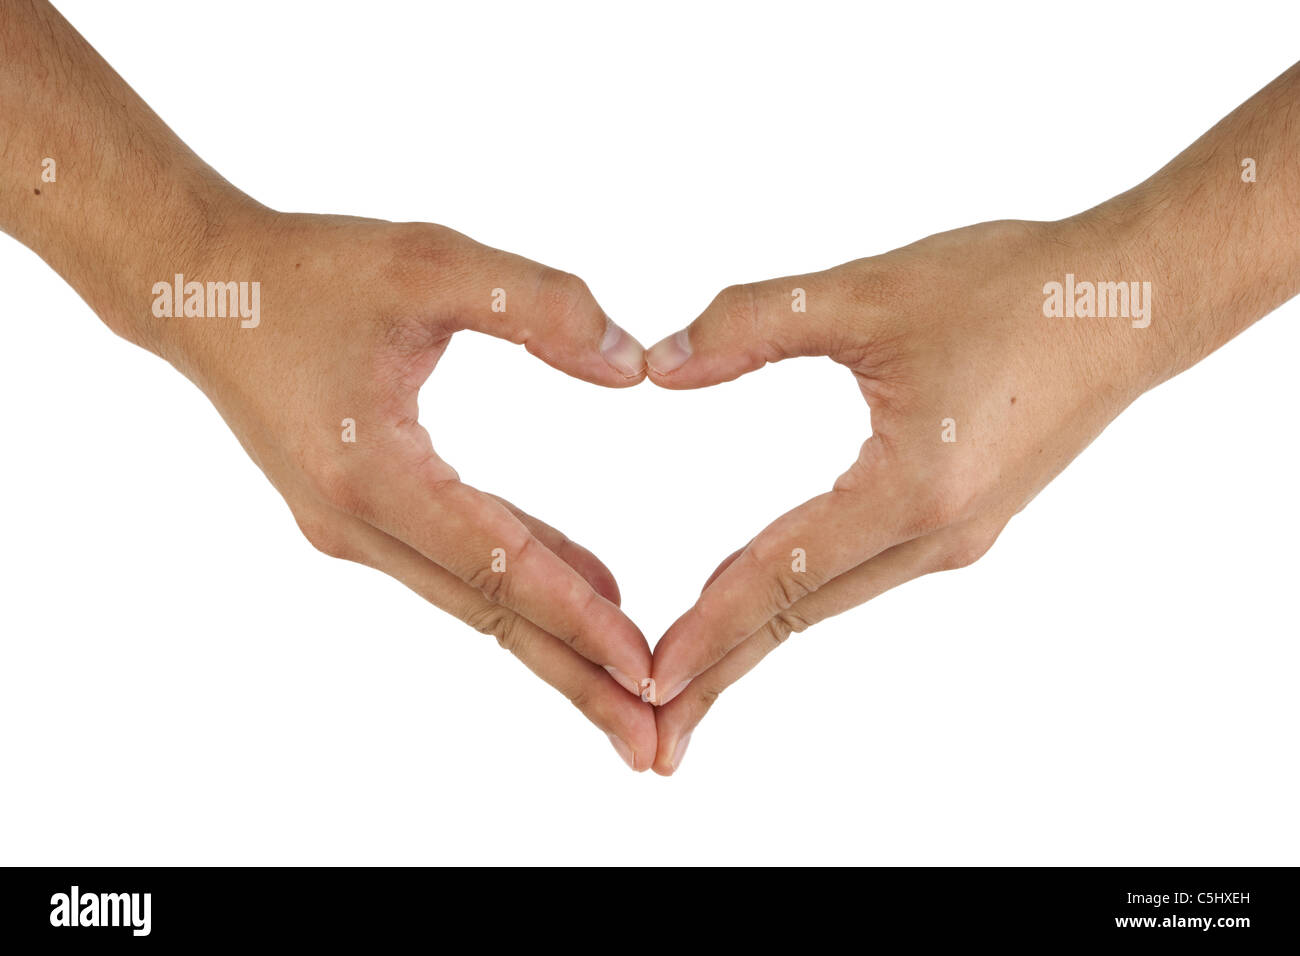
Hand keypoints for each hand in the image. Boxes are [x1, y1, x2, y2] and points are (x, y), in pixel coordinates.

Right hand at [159, 209, 657, 768]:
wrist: (202, 290)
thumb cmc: (309, 269)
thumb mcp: (428, 262)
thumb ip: (536, 305)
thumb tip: (631, 365)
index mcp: (372, 478)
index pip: (498, 567)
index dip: (576, 618)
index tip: (644, 670)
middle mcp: (359, 525)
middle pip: (490, 615)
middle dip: (574, 679)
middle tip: (648, 742)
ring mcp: (355, 528)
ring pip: (475, 599)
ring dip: (553, 642)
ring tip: (627, 690)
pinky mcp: (363, 513)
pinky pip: (458, 562)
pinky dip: (522, 582)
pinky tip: (585, 589)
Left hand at [642, 216, 1170, 773]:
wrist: (1131, 302)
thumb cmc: (1015, 288)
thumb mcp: (872, 292)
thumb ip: (755, 323)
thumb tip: (661, 362)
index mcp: (914, 492)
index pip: (783, 575)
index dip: (710, 629)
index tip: (649, 681)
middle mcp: (938, 535)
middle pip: (803, 612)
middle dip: (723, 666)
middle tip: (654, 725)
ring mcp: (957, 535)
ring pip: (831, 596)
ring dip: (759, 633)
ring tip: (695, 674)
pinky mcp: (964, 518)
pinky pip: (861, 571)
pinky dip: (801, 591)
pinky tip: (763, 592)